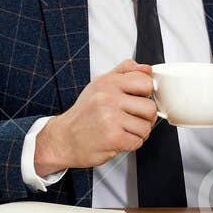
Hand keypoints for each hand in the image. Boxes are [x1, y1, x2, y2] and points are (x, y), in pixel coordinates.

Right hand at [35, 59, 157, 174]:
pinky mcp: (113, 137)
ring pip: (146, 127)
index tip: (137, 100)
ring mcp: (110, 118)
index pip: (145, 82)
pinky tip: (119, 140)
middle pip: (150, 107)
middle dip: (144, 118)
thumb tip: (147, 68)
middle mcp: (108, 98)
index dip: (145, 94)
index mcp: (108, 83)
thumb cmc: (83, 114)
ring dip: (138, 133)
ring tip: (123, 130)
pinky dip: (131, 144)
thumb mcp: (99, 85)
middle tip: (131, 120)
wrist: (63, 139)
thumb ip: (124, 73)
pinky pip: (138, 141)